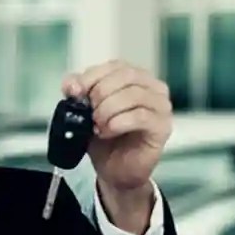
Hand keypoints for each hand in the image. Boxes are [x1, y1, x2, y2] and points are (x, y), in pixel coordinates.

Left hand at [62, 60, 172, 193]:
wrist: (113, 169)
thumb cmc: (103, 137)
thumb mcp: (82, 110)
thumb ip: (77, 92)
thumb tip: (72, 85)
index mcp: (134, 78)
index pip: (114, 65)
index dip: (91, 77)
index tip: (74, 93)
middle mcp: (152, 87)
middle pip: (126, 76)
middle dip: (99, 94)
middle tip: (89, 113)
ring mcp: (161, 106)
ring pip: (133, 95)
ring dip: (107, 111)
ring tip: (97, 126)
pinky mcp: (162, 126)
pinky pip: (140, 116)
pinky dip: (117, 123)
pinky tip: (107, 132)